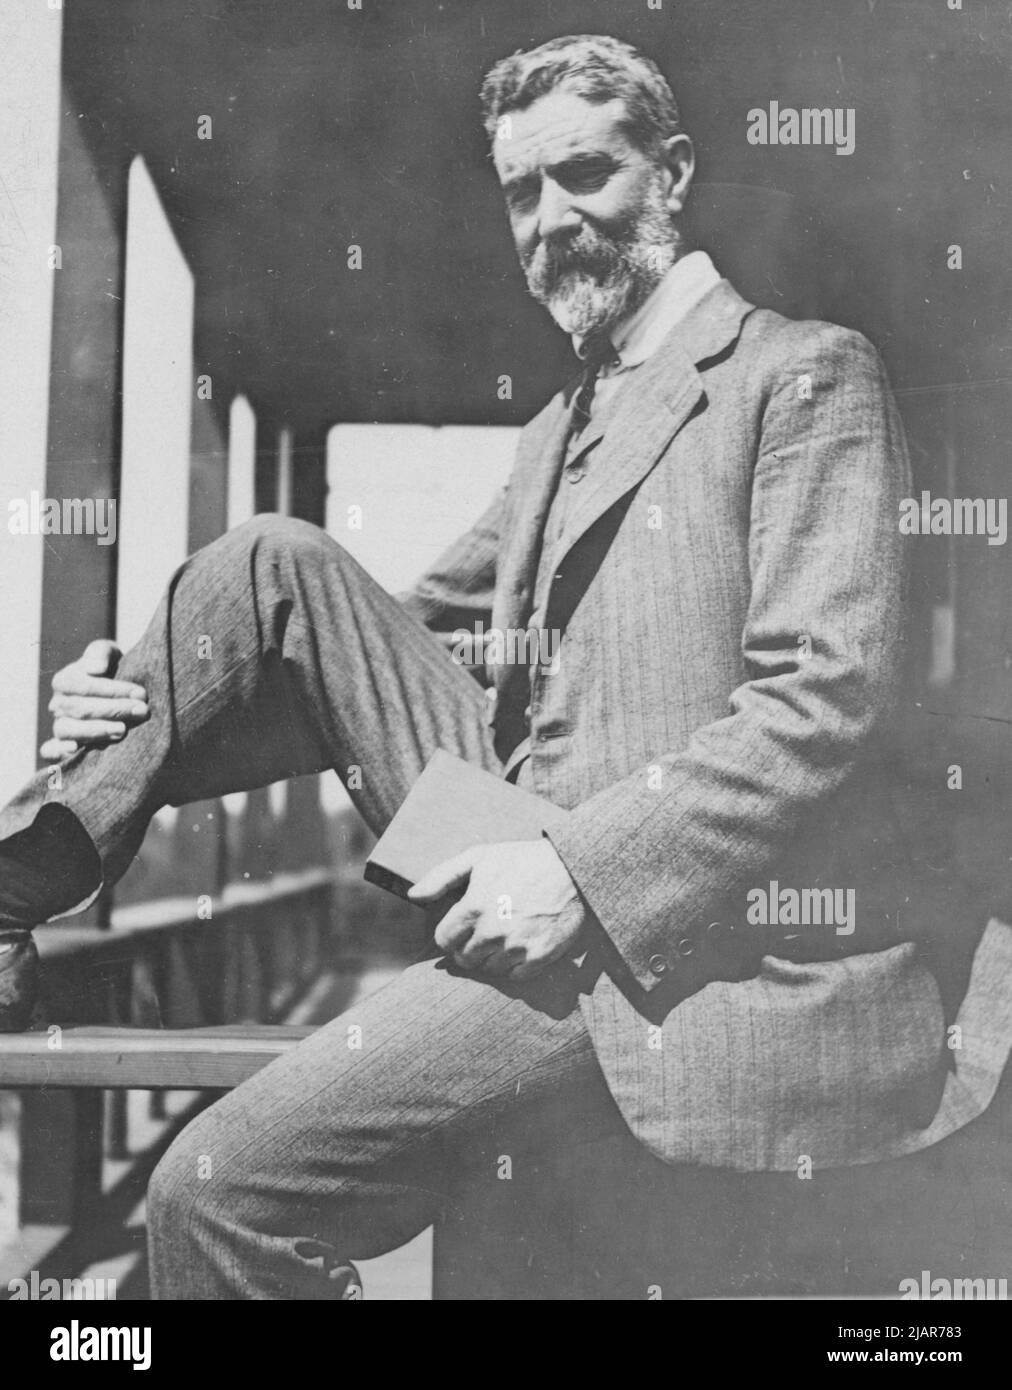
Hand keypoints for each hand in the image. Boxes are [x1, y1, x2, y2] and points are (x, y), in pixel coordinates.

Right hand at [41, 639, 148, 759]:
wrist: (117, 695)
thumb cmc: (112, 672)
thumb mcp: (109, 654)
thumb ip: (101, 653)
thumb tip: (97, 668)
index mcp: (65, 681)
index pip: (84, 686)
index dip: (113, 690)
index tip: (141, 693)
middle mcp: (59, 705)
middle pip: (80, 709)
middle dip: (114, 710)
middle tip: (142, 711)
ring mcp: (60, 726)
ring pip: (67, 730)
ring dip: (96, 731)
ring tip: (122, 731)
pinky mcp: (64, 747)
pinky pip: (53, 751)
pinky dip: (60, 751)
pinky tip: (77, 750)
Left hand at [408, 839, 586, 981]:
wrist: (573, 868)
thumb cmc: (522, 860)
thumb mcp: (479, 857)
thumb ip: (442, 876)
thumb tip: (414, 895)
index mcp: (473, 908)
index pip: (444, 940)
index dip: (450, 934)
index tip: (461, 927)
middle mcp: (492, 932)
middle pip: (465, 959)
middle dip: (469, 946)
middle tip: (484, 931)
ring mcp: (517, 947)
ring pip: (489, 969)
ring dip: (492, 956)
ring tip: (504, 935)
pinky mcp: (540, 957)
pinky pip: (515, 976)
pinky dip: (515, 966)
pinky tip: (521, 945)